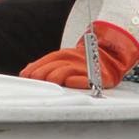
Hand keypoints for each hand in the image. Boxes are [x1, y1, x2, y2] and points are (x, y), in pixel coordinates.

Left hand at [19, 20, 138, 88]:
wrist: (111, 55)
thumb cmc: (83, 62)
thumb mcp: (63, 60)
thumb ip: (45, 65)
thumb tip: (26, 72)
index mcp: (64, 55)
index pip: (45, 61)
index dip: (34, 69)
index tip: (26, 76)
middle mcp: (73, 60)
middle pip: (53, 66)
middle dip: (42, 75)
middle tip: (36, 82)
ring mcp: (86, 68)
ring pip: (66, 71)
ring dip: (55, 77)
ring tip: (50, 82)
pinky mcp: (99, 78)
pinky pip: (86, 80)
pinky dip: (76, 81)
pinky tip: (68, 83)